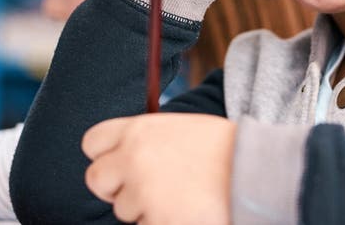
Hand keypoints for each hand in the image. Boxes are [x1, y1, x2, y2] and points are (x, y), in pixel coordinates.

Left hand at [83, 113, 234, 224]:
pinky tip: (183, 209)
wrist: (251, 171)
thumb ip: (146, 139)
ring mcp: (141, 192)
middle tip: (141, 186)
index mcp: (139, 129)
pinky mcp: (153, 221)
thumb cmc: (220, 148)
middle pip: (96, 178)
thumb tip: (122, 155)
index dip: (103, 154)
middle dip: (114, 187)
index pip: (92, 141)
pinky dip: (160, 221)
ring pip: (122, 209)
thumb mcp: (178, 128)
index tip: (117, 162)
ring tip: (178, 194)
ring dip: (143, 207)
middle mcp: (132, 158)